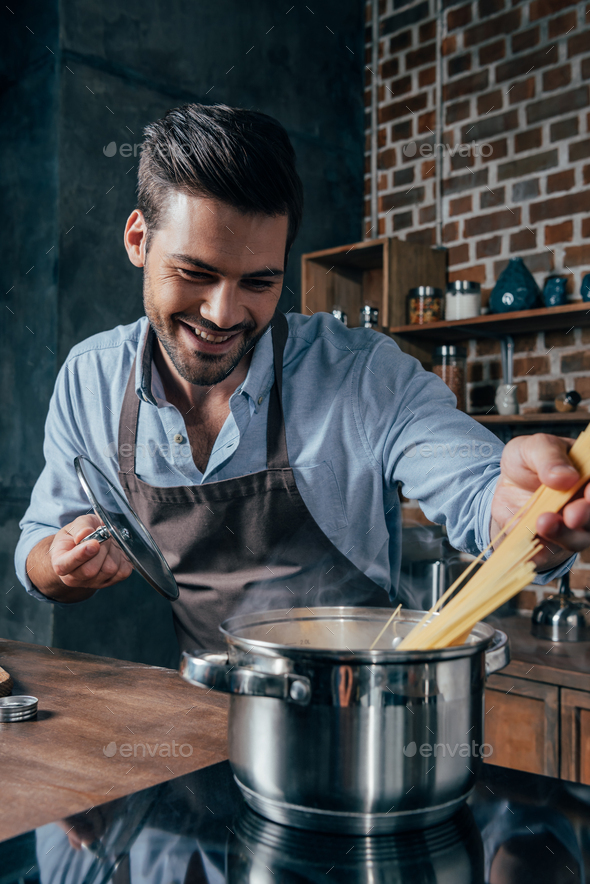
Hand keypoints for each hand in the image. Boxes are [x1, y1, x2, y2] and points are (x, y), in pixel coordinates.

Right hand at [51, 514, 132, 589]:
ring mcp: (93, 583)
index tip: (94, 543)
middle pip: (91, 570)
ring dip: (113, 551)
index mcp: (60, 563)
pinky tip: (114, 550)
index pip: (65, 565)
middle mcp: (74, 578)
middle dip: (102, 548)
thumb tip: (85, 534)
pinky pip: (122, 572)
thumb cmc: (78, 535)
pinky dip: (123, 558)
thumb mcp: (76, 524)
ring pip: (109, 569)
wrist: (88, 544)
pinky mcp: (111, 582)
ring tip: (107, 541)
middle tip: (102, 533)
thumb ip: (80, 527)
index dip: (80, 555)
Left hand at [490, 433, 589, 571]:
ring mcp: (573, 529)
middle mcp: (587, 504)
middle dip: (586, 516)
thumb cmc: (526, 462)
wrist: (501, 487)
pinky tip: (532, 552)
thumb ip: (549, 457)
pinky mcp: (551, 546)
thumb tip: (566, 477)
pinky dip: (541, 555)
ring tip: (543, 523)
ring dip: (564, 534)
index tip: (588, 492)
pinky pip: (549, 555)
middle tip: (571, 515)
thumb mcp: (532, 448)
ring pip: (578, 539)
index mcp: (589, 476)